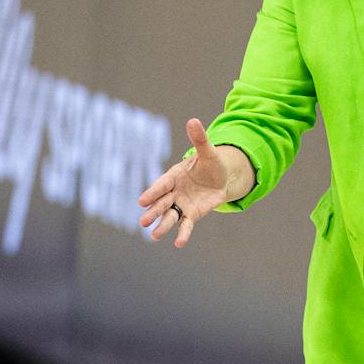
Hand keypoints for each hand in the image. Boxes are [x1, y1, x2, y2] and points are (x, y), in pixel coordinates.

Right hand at [138, 118, 235, 247]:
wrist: (222, 178)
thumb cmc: (211, 163)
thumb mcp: (208, 151)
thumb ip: (199, 139)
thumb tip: (193, 120)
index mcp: (174, 176)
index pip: (162, 185)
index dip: (152, 192)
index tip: (142, 201)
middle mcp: (174, 192)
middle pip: (162, 203)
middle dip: (153, 212)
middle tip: (142, 221)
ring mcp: (182, 204)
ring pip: (170, 216)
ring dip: (162, 226)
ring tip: (154, 236)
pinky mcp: (192, 214)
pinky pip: (186, 225)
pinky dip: (183, 234)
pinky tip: (179, 244)